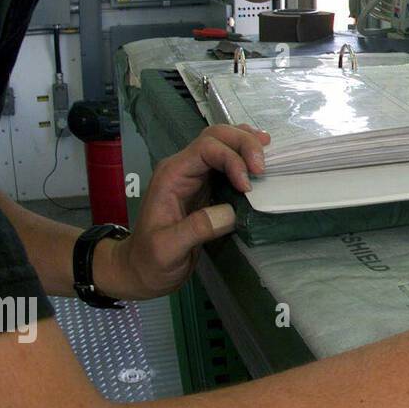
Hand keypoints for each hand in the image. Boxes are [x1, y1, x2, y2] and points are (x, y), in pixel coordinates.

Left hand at [95, 124, 270, 299]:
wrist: (139, 271)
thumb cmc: (149, 261)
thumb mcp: (167, 250)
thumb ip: (196, 229)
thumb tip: (231, 212)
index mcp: (172, 176)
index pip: (206, 148)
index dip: (232, 159)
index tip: (248, 186)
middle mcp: (183, 168)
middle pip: (216, 136)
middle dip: (244, 144)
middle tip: (264, 168)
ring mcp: (195, 175)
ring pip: (223, 142)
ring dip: (247, 143)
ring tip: (269, 151)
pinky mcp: (207, 186)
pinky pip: (227, 160)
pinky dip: (246, 155)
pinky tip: (261, 158)